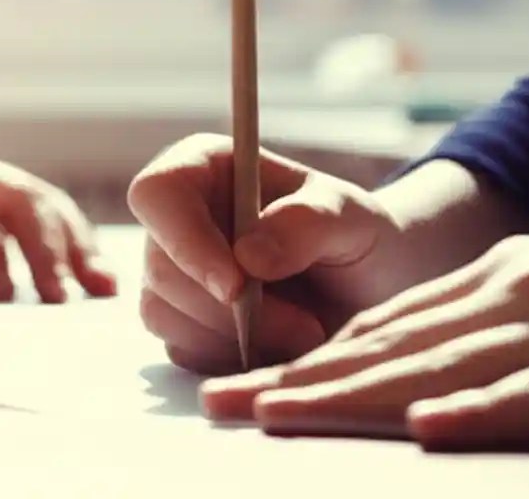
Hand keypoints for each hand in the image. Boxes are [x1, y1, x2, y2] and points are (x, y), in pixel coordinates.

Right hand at [127, 133, 399, 373]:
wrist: (371, 291)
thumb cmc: (360, 238)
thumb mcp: (354, 219)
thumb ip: (308, 223)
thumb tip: (248, 255)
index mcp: (205, 169)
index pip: (158, 195)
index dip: (185, 241)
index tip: (235, 288)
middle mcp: (177, 218)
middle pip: (160, 267)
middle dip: (226, 310)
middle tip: (304, 328)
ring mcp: (173, 271)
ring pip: (163, 313)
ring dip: (232, 339)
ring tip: (302, 336)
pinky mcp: (180, 320)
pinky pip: (181, 348)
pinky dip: (229, 358)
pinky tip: (277, 348)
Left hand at [199, 234, 528, 450]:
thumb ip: (481, 332)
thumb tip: (406, 384)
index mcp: (502, 276)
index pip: (389, 324)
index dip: (313, 356)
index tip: (249, 387)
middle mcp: (521, 291)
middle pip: (392, 343)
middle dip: (301, 378)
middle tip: (223, 405)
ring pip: (440, 366)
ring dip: (352, 393)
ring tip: (276, 414)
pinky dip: (480, 412)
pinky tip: (422, 432)